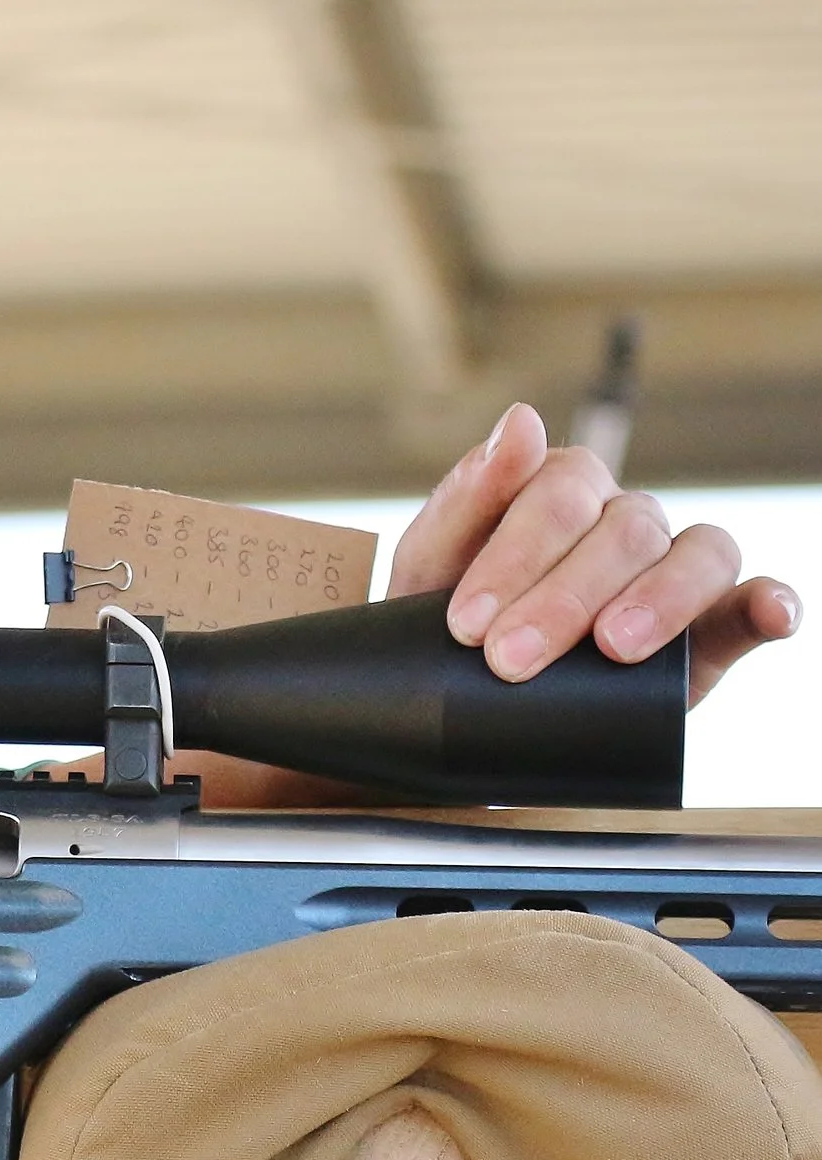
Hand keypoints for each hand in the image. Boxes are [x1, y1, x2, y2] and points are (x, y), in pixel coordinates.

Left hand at [390, 402, 799, 703]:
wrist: (468, 697)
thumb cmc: (450, 618)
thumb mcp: (433, 564)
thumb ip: (467, 494)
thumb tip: (522, 418)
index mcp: (562, 487)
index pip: (557, 498)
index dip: (513, 559)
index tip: (466, 623)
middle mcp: (625, 518)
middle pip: (622, 532)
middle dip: (562, 599)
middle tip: (509, 660)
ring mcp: (673, 567)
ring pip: (697, 556)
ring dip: (660, 600)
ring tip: (612, 648)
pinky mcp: (709, 625)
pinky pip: (749, 602)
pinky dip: (768, 604)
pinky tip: (770, 614)